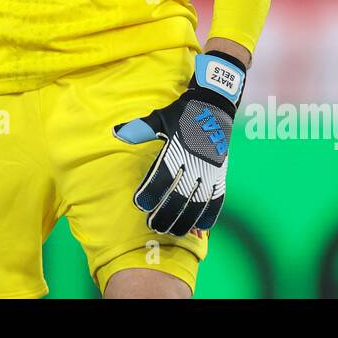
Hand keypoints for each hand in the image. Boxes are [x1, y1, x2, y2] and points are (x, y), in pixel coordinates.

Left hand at [112, 51, 245, 235]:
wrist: (214, 106)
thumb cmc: (182, 113)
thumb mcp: (160, 118)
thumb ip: (139, 129)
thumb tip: (116, 133)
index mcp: (177, 148)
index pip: (162, 175)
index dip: (151, 191)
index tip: (140, 204)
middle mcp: (194, 161)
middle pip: (179, 193)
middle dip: (165, 212)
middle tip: (152, 225)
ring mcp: (210, 169)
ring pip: (197, 200)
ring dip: (185, 218)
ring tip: (172, 231)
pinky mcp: (221, 173)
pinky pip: (217, 197)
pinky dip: (209, 213)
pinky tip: (200, 227)